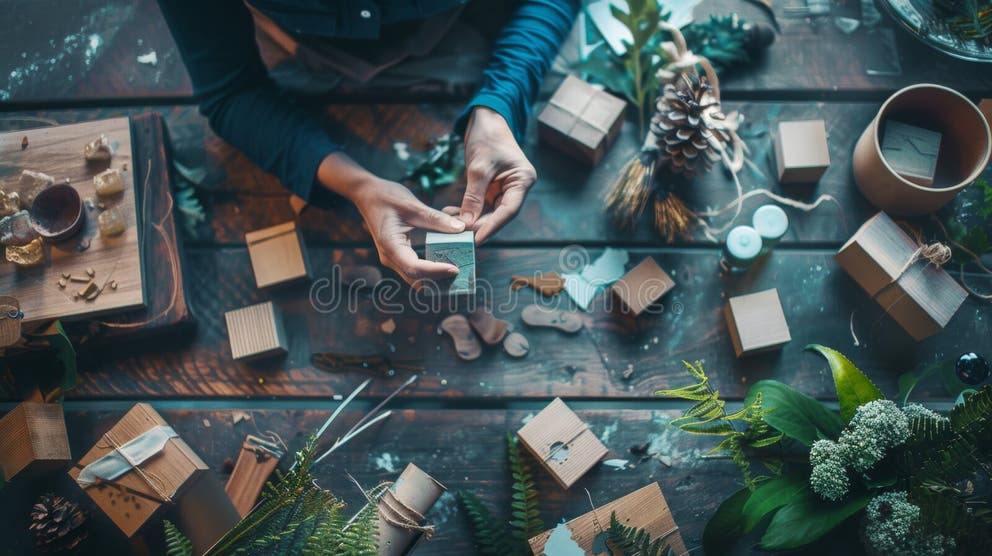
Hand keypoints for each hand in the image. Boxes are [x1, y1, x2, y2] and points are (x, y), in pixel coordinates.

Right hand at [352, 178, 466, 286]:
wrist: (367, 194)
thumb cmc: (386, 196)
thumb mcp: (413, 205)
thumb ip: (436, 218)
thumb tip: (461, 229)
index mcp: (391, 246)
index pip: (415, 268)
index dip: (436, 272)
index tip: (455, 269)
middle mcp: (391, 258)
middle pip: (418, 280)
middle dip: (441, 281)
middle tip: (464, 273)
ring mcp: (395, 258)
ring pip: (419, 278)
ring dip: (438, 277)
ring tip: (460, 268)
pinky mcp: (400, 255)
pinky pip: (418, 268)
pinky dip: (434, 268)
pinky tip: (450, 258)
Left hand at [446, 107, 535, 243]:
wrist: (485, 119)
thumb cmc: (488, 137)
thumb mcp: (479, 167)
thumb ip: (473, 196)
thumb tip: (466, 223)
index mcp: (523, 180)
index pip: (509, 210)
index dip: (493, 227)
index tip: (477, 239)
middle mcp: (516, 188)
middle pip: (499, 215)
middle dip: (478, 225)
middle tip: (458, 233)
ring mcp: (504, 189)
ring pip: (488, 212)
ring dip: (469, 219)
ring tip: (449, 223)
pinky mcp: (492, 189)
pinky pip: (479, 205)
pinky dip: (466, 210)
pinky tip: (450, 213)